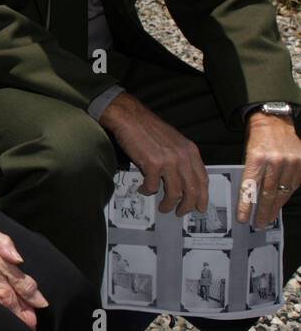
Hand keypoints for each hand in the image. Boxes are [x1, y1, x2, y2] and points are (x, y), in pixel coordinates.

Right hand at [101, 92, 207, 216]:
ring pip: (174, 193)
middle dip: (188, 206)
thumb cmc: (149, 128)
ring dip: (168, 204)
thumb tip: (182, 178)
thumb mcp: (173, 141)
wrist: (129, 117)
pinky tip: (143, 189)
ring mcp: (168, 161)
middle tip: (180, 213)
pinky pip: (152, 186)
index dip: (202, 196)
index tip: (200, 207)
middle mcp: (182, 157)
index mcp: (190, 151)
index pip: (203, 179)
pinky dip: (147, 191)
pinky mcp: (152, 164)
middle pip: (192, 190)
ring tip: (163, 207)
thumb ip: (181, 157)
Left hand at [239, 114, 300, 228]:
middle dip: (262, 211)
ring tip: (268, 218)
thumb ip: (250, 173)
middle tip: (258, 224)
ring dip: (274, 207)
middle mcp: (275, 161)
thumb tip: (249, 198)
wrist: (275, 121)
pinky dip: (285, 195)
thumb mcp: (247, 153)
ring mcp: (290, 162)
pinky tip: (280, 204)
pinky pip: (293, 185)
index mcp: (256, 158)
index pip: (250, 187)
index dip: (246, 205)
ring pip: (282, 191)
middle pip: (268, 193)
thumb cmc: (257, 138)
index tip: (243, 218)